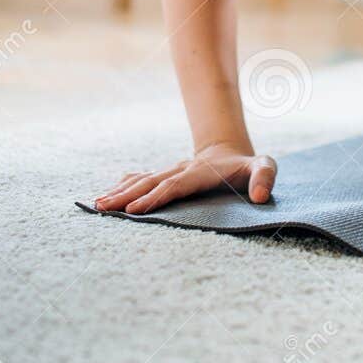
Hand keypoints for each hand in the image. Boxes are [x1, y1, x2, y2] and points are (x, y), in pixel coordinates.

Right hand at [94, 144, 276, 213]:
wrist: (230, 151)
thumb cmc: (249, 167)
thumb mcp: (265, 167)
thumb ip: (264, 178)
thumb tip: (258, 197)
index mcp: (201, 172)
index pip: (175, 185)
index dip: (156, 197)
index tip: (135, 210)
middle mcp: (181, 170)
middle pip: (151, 182)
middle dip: (127, 196)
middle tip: (104, 208)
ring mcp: (171, 172)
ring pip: (142, 180)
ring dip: (120, 192)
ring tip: (98, 204)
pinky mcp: (165, 176)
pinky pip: (141, 179)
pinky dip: (123, 186)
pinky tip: (107, 195)